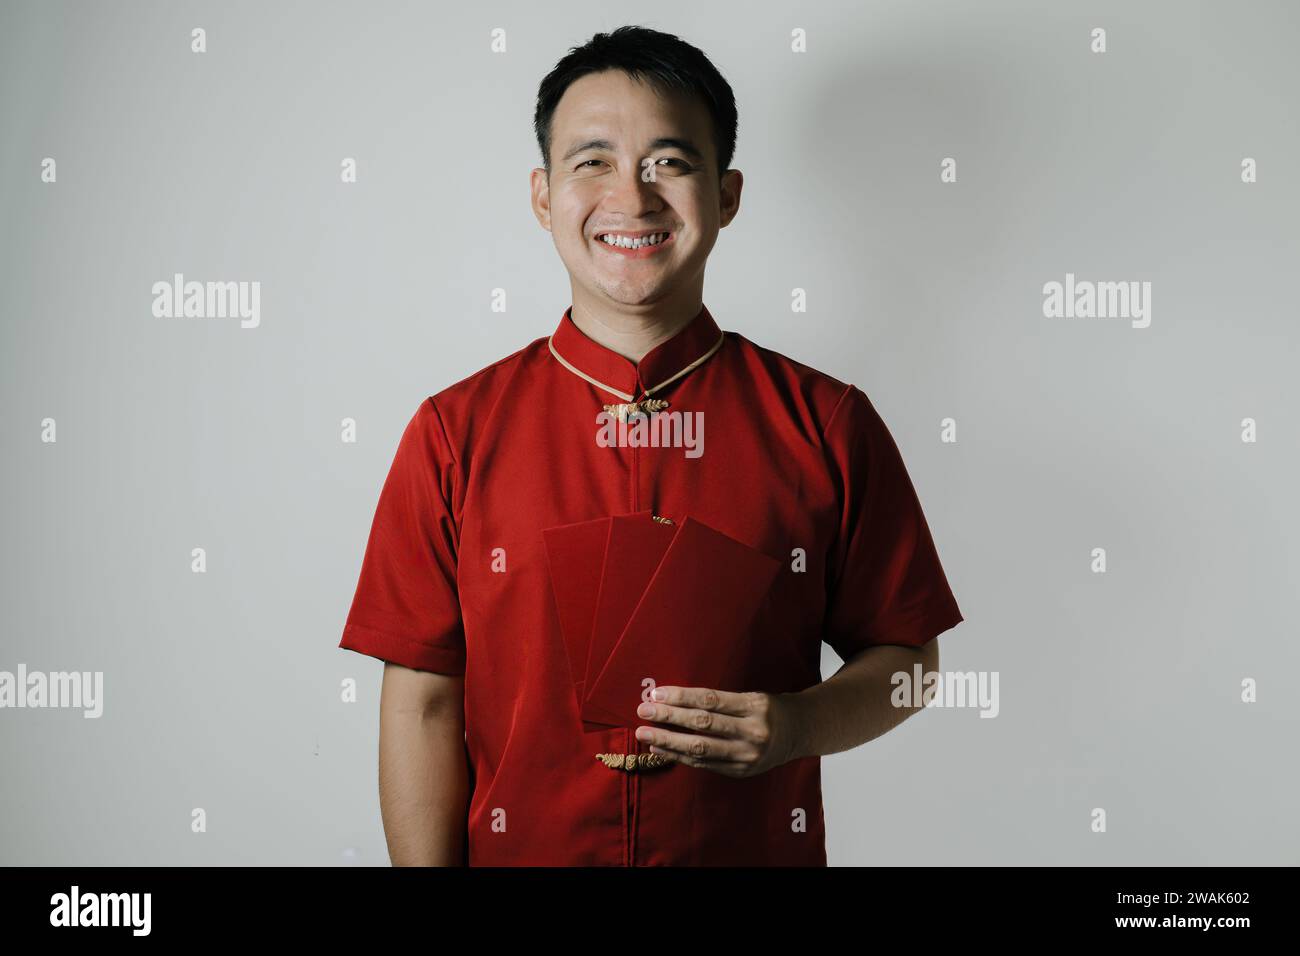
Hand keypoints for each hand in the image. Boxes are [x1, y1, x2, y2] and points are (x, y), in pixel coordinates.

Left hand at [633, 686, 801, 776]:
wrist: (799, 732)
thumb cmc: (767, 708)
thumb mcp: (750, 696)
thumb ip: (717, 700)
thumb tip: (672, 699)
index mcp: (755, 705)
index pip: (710, 700)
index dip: (681, 697)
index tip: (657, 694)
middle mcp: (753, 732)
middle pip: (702, 724)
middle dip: (668, 718)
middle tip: (643, 711)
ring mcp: (747, 755)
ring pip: (700, 748)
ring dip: (668, 741)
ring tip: (644, 734)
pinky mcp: (741, 772)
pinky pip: (704, 764)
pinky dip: (679, 756)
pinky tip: (661, 748)